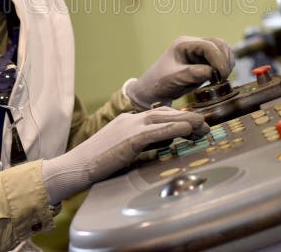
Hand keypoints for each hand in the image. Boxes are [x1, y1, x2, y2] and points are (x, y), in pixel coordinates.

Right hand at [41, 108, 207, 203]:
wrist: (76, 167)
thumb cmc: (96, 163)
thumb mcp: (122, 150)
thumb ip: (140, 144)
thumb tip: (162, 144)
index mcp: (127, 121)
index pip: (158, 114)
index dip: (177, 117)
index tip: (193, 123)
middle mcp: (130, 119)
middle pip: (165, 113)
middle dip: (187, 117)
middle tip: (204, 124)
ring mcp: (130, 127)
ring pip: (165, 118)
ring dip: (187, 121)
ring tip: (203, 126)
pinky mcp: (130, 139)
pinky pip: (158, 131)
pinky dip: (176, 128)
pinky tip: (189, 129)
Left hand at [126, 36, 234, 109]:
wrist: (152, 91)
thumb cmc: (158, 83)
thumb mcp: (173, 79)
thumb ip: (191, 74)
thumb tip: (211, 72)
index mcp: (183, 44)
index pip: (208, 46)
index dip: (218, 59)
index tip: (221, 75)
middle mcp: (193, 44)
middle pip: (219, 44)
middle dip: (225, 60)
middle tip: (223, 78)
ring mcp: (199, 52)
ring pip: (222, 50)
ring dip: (227, 63)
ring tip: (222, 78)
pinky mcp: (204, 61)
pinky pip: (221, 59)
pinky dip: (225, 67)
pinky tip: (220, 78)